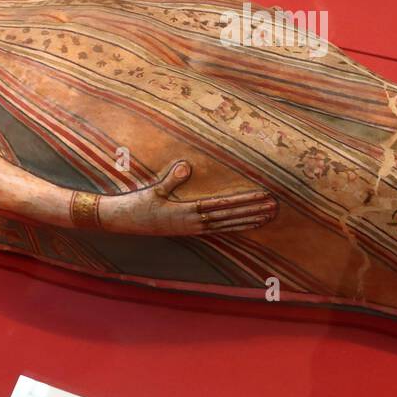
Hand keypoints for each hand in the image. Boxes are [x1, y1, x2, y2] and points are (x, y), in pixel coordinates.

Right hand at [96, 160, 276, 236]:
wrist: (122, 221)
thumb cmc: (137, 204)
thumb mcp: (154, 190)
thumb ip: (171, 179)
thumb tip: (186, 166)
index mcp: (187, 213)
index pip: (222, 207)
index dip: (243, 203)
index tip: (261, 197)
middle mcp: (194, 223)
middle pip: (230, 217)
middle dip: (253, 212)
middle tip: (274, 207)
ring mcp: (193, 229)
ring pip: (227, 225)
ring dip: (248, 220)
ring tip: (267, 216)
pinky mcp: (189, 230)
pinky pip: (217, 229)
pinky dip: (234, 226)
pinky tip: (246, 224)